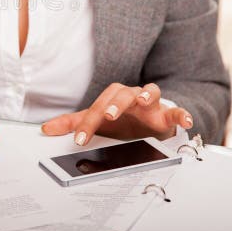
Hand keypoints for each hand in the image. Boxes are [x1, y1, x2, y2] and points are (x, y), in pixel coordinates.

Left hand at [41, 83, 192, 145]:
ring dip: (147, 95)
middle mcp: (131, 96)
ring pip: (150, 92)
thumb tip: (46, 129)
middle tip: (107, 116)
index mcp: (112, 98)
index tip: (80, 139)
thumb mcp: (97, 121)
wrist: (149, 124)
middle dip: (114, 105)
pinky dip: (182, 113)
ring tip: (145, 101)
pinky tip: (185, 120)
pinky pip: (177, 110)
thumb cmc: (123, 120)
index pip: (98, 107)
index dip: (88, 123)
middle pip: (121, 94)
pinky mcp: (168, 114)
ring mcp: (151, 104)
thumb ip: (74, 123)